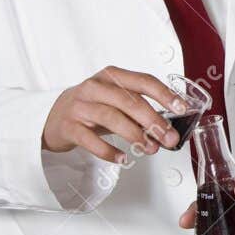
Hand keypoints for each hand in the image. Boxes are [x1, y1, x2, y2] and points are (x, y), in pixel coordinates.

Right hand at [42, 67, 184, 162]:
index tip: (181, 108)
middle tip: (169, 137)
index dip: (164, 95)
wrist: (53, 116)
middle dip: (153, 121)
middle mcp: (95, 87)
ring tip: (151, 148)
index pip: (143, 81)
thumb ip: (140, 108)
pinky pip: (90, 140)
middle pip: (130, 101)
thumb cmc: (92, 106)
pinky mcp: (69, 126)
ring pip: (111, 118)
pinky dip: (108, 151)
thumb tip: (170, 126)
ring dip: (135, 135)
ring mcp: (80, 106)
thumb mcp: (115, 99)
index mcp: (112, 76)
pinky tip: (122, 158)